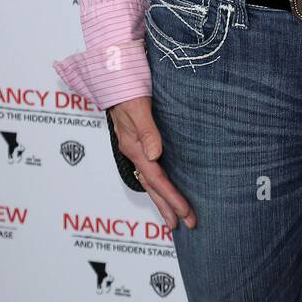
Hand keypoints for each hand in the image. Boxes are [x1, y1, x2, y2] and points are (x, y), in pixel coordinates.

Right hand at [109, 96, 196, 231]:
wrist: (115, 76)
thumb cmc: (127, 88)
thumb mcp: (138, 107)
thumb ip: (147, 131)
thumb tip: (155, 155)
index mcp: (134, 147)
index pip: (156, 178)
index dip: (171, 197)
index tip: (186, 213)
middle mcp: (134, 151)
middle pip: (153, 186)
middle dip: (169, 207)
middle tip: (186, 225)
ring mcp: (135, 148)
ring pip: (150, 181)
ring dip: (163, 200)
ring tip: (174, 219)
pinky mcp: (139, 142)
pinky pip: (150, 170)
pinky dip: (158, 184)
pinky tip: (165, 190)